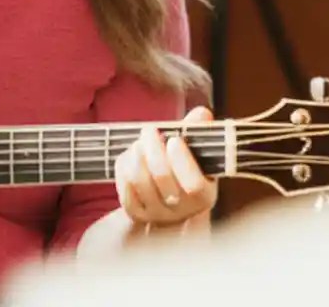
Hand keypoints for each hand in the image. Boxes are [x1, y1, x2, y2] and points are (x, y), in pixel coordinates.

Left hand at [114, 106, 217, 228]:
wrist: (169, 199)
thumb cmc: (186, 170)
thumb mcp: (198, 153)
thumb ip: (198, 132)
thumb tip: (201, 113)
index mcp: (204, 197)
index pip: (193, 185)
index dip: (181, 160)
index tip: (174, 139)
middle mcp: (181, 211)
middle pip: (162, 176)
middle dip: (153, 146)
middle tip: (150, 130)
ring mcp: (156, 214)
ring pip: (138, 179)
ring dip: (136, 153)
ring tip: (140, 142)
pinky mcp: (135, 213)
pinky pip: (124, 185)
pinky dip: (124, 165)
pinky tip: (131, 156)